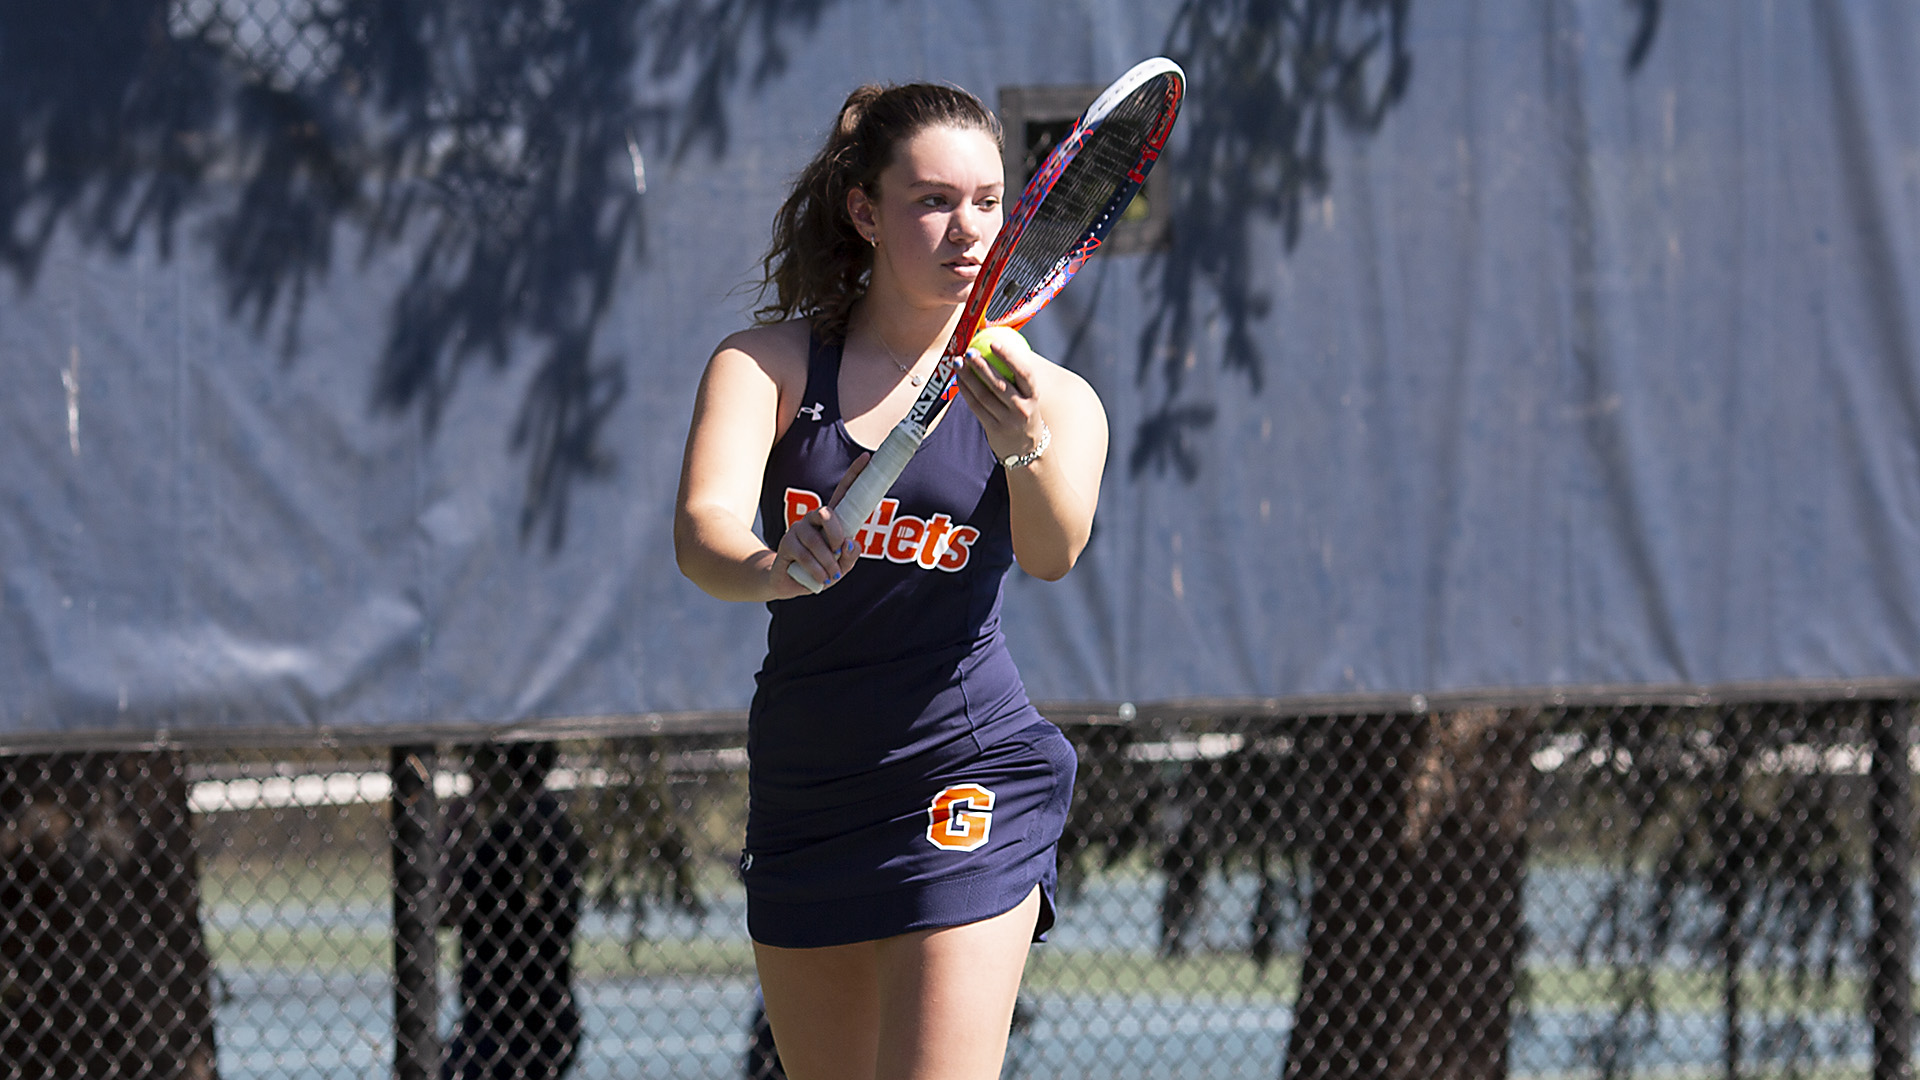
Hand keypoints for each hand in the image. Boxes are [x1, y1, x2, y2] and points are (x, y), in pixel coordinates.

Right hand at [768, 452, 869, 596]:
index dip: (854, 474)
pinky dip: (818, 571)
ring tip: (831, 575)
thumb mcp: (841, 567)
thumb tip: (851, 543)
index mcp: (830, 520)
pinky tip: (820, 580)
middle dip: (837, 534)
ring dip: (828, 562)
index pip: (843, 491)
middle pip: (827, 513)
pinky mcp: (786, 543)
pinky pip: (806, 556)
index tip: (867, 458)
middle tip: (839, 551)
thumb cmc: (819, 570)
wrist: (788, 583)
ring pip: (816, 540)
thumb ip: (850, 556)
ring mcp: (798, 529)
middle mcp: (813, 519)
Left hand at [957, 335, 1047, 464]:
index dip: (1009, 357)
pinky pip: (976, 407)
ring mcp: (1007, 420)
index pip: (1023, 373)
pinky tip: (958, 379)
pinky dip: (965, 392)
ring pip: (983, 395)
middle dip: (982, 366)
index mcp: (1033, 396)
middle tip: (969, 351)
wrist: (1027, 449)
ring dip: (968, 377)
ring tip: (958, 362)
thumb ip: (1017, 374)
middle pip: (999, 384)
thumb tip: (1002, 340)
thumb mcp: (1028, 395)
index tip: (994, 343)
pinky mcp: (994, 429)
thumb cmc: (1024, 411)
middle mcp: (1022, 408)